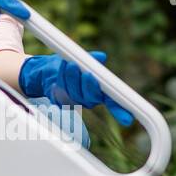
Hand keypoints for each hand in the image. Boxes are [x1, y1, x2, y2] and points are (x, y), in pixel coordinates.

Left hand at [19, 51, 133, 125]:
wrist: (48, 71)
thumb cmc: (71, 65)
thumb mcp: (83, 59)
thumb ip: (92, 59)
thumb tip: (101, 57)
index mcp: (100, 91)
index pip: (113, 102)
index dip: (120, 110)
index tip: (127, 119)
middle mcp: (90, 98)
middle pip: (93, 96)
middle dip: (90, 85)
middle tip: (88, 74)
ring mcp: (75, 100)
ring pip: (76, 93)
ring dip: (73, 78)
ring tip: (70, 65)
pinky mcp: (61, 101)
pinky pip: (62, 92)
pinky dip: (62, 78)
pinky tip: (61, 69)